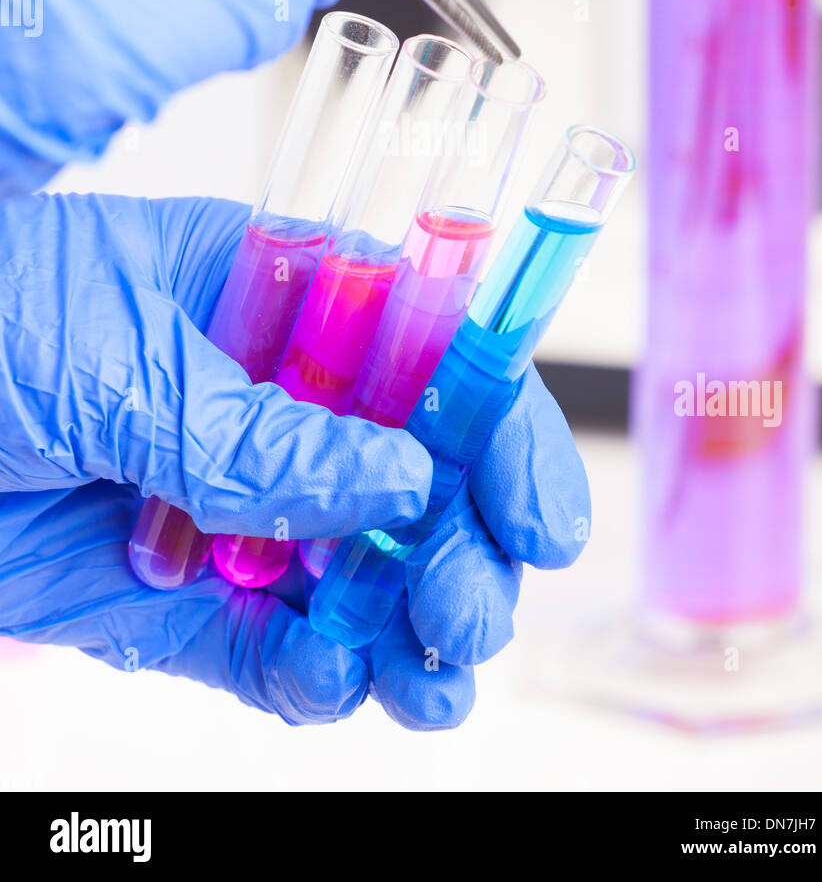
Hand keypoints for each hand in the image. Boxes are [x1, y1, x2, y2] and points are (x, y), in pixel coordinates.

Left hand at [0, 192, 478, 728]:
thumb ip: (254, 430)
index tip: (539, 510)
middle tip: (470, 608)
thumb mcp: (117, 355)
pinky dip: (318, 680)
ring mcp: (233, 506)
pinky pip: (275, 650)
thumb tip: (392, 480)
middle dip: (462, 547)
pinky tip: (338, 689)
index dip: (499, 427)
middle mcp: (273, 403)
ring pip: (361, 575)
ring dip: (412, 628)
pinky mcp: (179, 600)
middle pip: (416, 478)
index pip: (428, 351)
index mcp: (277, 297)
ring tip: (433, 675)